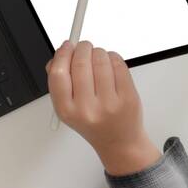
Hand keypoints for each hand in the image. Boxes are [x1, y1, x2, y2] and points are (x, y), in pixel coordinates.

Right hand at [47, 40, 161, 175]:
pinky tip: (110, 65)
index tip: (66, 46)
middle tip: (83, 47)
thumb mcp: (68, 107)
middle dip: (82, 48)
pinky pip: (118, 64)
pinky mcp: (128, 97)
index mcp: (67, 110)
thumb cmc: (92, 122)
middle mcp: (87, 108)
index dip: (61, 54)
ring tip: (98, 58)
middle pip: (80, 62)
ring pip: (101, 59)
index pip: (58, 73)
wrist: (118, 142)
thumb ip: (59, 82)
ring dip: (98, 52)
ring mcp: (109, 103)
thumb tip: (59, 55)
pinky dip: (113, 57)